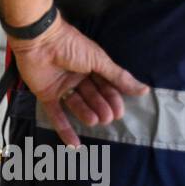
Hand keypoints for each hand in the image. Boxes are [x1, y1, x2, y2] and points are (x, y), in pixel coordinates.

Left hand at [9, 14, 148, 147]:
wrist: (39, 40)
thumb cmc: (71, 46)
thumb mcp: (99, 60)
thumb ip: (119, 77)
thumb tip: (144, 90)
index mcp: (90, 66)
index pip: (105, 86)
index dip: (112, 99)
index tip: (120, 112)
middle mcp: (76, 77)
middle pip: (92, 96)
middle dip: (101, 107)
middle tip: (108, 118)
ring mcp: (61, 86)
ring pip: (76, 105)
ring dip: (86, 114)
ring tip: (95, 120)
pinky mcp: (45, 95)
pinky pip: (56, 114)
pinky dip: (65, 130)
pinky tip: (74, 144)